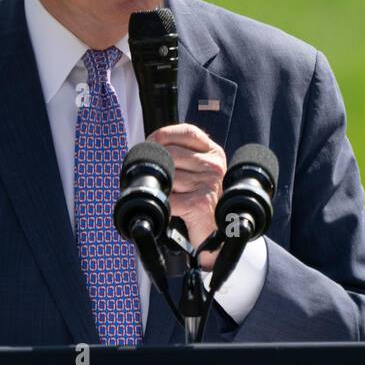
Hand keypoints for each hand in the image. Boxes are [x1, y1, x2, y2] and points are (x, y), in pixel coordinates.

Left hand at [147, 124, 225, 270]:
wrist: (212, 234)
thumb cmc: (198, 200)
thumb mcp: (195, 170)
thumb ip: (181, 155)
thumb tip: (148, 147)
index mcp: (214, 152)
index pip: (188, 131)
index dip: (164, 134)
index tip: (150, 143)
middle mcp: (215, 165)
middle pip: (173, 153)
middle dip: (156, 164)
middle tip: (149, 176)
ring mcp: (210, 182)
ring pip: (169, 176)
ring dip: (160, 187)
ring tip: (163, 195)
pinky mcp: (202, 201)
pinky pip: (169, 197)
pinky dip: (162, 204)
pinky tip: (166, 208)